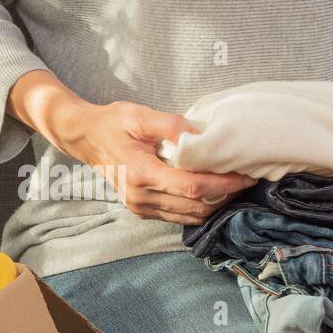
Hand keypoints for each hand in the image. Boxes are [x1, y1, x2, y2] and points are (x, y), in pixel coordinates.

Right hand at [7, 70, 254, 224]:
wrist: (86, 139)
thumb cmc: (113, 123)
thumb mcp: (139, 115)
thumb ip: (171, 125)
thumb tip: (200, 136)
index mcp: (142, 173)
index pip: (193, 187)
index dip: (223, 185)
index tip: (245, 176)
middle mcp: (141, 197)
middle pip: (196, 206)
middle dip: (225, 196)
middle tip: (246, 179)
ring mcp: (141, 207)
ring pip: (190, 216)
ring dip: (215, 205)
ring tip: (233, 187)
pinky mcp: (142, 210)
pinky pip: (179, 217)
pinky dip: (200, 208)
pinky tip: (212, 193)